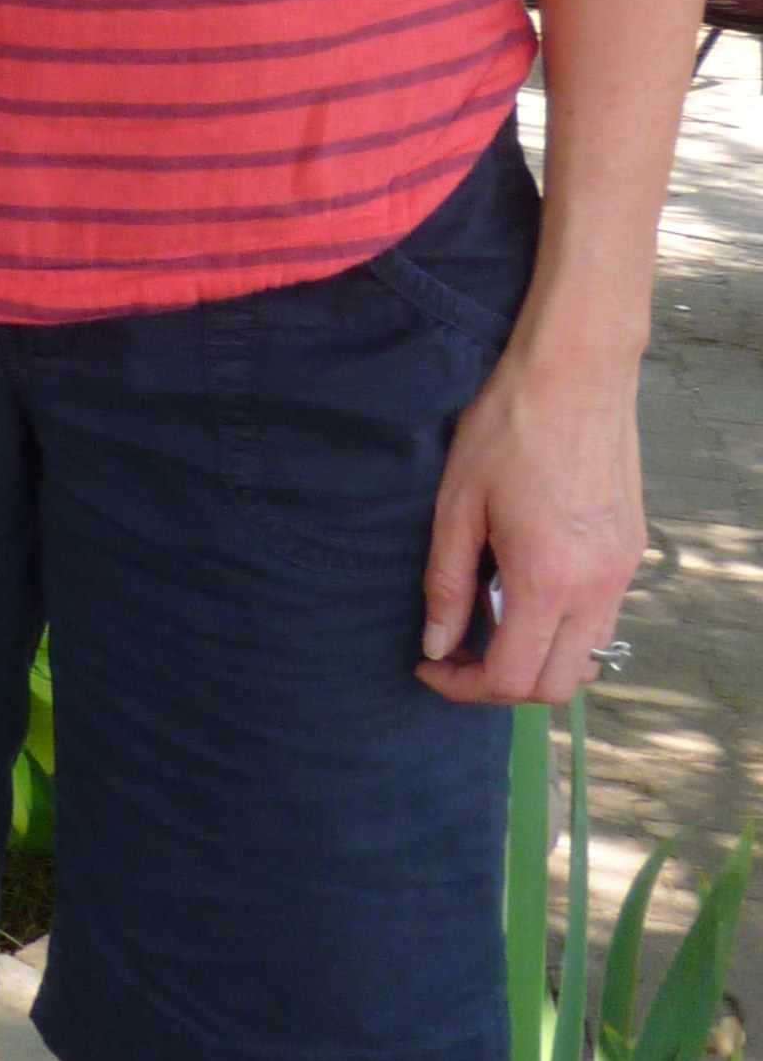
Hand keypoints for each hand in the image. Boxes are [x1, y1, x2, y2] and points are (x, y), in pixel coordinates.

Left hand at [418, 340, 646, 709]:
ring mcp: (622, 572)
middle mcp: (597, 587)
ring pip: (586, 658)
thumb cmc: (507, 427)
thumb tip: (438, 644)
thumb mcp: (457, 504)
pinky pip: (602, 620)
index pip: (513, 678)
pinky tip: (525, 589)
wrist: (575, 373)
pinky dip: (564, 629)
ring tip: (489, 622)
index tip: (430, 664)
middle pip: (556, 685)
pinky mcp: (631, 553)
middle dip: (500, 684)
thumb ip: (446, 583)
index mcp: (549, 580)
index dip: (464, 686)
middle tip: (456, 652)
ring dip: (537, 659)